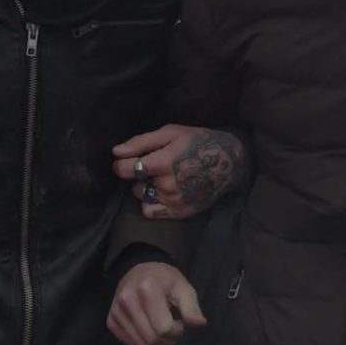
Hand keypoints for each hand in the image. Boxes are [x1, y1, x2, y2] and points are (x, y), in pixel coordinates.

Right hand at [108, 262, 202, 344]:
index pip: (164, 328)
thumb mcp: (183, 288)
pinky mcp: (111, 320)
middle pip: (151, 339)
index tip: (180, 323)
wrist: (139, 270)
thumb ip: (191, 307)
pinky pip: (128, 343)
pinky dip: (142, 342)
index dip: (177, 332)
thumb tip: (200, 323)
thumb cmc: (165, 280)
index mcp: (147, 289)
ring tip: (162, 332)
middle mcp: (127, 301)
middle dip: (167, 341)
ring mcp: (116, 311)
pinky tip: (149, 331)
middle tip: (173, 331)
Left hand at [113, 124, 245, 220]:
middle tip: (157, 167)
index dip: (121, 164)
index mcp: (163, 163)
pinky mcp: (180, 212)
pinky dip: (153, 203)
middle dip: (141, 175)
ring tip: (164, 178)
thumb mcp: (171, 133)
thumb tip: (116, 152)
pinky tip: (165, 192)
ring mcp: (174, 201)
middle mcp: (167, 185)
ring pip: (142, 197)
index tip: (126, 161)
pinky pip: (151, 212)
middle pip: (134, 184)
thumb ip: (141, 142)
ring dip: (147, 188)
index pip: (125, 170)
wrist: (229, 162)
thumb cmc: (199, 142)